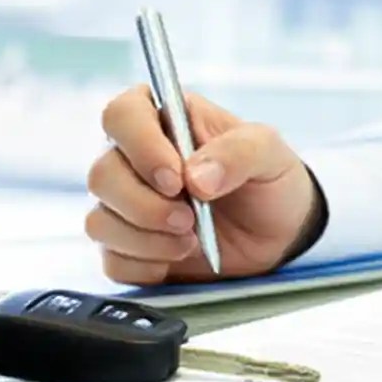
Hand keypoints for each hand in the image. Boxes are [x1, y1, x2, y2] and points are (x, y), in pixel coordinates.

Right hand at [86, 85, 317, 284]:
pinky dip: (146, 266)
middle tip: (190, 219)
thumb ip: (239, 153)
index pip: (122, 115)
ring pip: (99, 222)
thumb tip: (196, 177)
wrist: (281, 233)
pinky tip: (180, 258)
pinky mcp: (129, 248)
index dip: (140, 146)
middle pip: (102, 175)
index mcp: (164, 120)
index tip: (175, 177)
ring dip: (147, 239)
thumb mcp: (270, 153)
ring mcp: (126, 206)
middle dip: (146, 205)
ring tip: (192, 240)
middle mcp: (135, 159)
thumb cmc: (270, 179)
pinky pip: (112, 261)